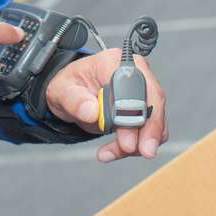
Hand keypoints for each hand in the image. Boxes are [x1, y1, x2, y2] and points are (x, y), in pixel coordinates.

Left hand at [44, 48, 167, 161]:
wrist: (73, 96)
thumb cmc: (70, 87)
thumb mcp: (62, 91)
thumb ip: (75, 100)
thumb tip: (92, 112)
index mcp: (115, 61)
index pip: (132, 82)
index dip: (132, 106)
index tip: (126, 128)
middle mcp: (135, 74)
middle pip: (153, 99)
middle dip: (149, 128)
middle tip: (141, 150)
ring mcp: (143, 93)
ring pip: (153, 121)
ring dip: (137, 143)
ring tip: (108, 153)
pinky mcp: (144, 113)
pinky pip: (148, 133)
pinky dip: (133, 148)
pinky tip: (111, 152)